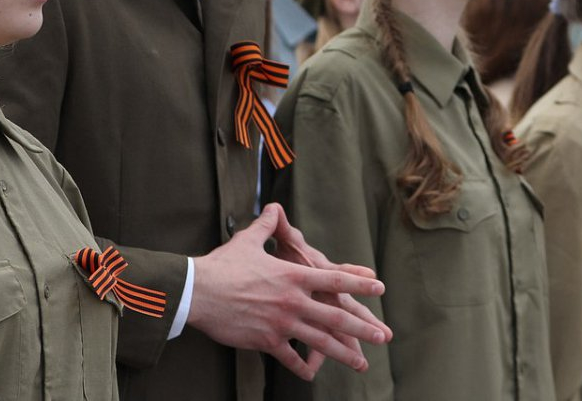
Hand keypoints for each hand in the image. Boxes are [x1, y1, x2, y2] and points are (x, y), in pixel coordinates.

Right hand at [188, 203, 389, 380]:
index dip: (359, 284)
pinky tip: (313, 373)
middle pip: (336, 316)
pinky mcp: (266, 341)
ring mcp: (282, 323)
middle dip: (363, 328)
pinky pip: (290, 358)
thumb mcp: (248, 240)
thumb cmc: (223, 264)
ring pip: (320, 341)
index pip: (335, 280)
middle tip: (383, 337)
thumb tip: (273, 207)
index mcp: (294, 276)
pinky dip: (303, 367)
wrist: (199, 292)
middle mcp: (293, 301)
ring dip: (344, 353)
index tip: (379, 288)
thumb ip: (267, 225)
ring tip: (361, 363)